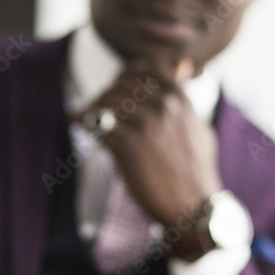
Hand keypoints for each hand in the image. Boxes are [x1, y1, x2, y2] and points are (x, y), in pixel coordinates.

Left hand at [80, 58, 221, 260]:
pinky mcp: (129, 146)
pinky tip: (75, 124)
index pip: (148, 67)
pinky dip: (84, 123)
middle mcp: (164, 106)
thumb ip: (186, 97)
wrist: (193, 207)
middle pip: (121, 84)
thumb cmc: (197, 172)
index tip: (117, 83)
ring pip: (107, 102)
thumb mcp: (200, 128)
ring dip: (91, 108)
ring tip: (81, 116)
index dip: (127, 72)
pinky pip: (98, 125)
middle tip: (96, 104)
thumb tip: (183, 66)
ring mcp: (146, 125)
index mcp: (180, 100)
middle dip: (105, 92)